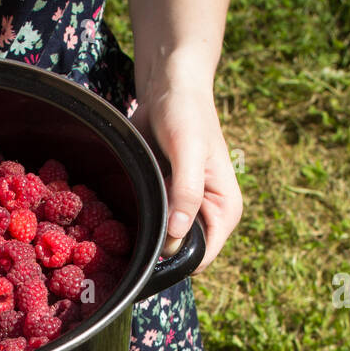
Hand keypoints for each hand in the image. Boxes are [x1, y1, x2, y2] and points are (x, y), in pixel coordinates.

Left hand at [131, 82, 241, 272]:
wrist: (171, 89)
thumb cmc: (187, 115)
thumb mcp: (188, 151)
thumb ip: (186, 193)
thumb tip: (177, 235)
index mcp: (225, 210)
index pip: (202, 258)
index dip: (174, 261)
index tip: (145, 253)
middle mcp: (207, 215)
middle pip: (178, 253)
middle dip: (154, 248)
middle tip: (128, 228)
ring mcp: (184, 210)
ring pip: (161, 240)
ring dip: (142, 232)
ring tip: (126, 210)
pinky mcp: (165, 200)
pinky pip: (149, 222)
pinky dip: (135, 218)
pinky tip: (124, 203)